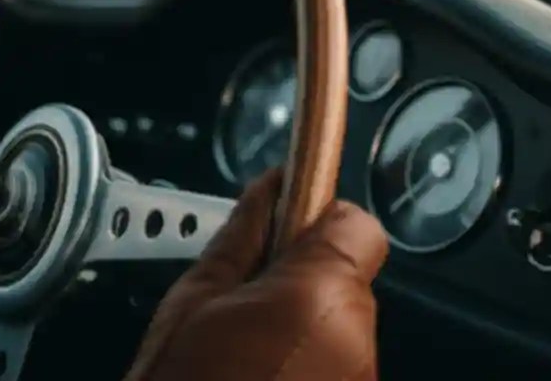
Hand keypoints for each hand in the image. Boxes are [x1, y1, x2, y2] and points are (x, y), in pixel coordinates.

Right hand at [125, 170, 388, 380]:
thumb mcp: (193, 303)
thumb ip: (242, 236)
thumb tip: (269, 187)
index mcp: (318, 295)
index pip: (356, 223)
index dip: (317, 218)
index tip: (285, 225)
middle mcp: (356, 340)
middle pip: (348, 277)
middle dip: (303, 280)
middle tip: (245, 306)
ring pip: (342, 327)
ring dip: (305, 329)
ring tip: (248, 357)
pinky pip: (339, 369)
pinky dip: (309, 369)